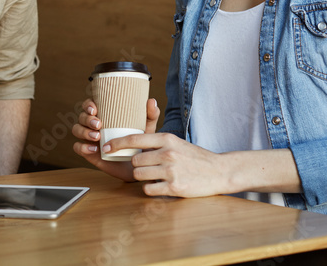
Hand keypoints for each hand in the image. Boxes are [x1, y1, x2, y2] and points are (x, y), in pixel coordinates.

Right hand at [71, 98, 160, 181]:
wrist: (137, 164)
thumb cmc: (139, 141)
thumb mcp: (146, 128)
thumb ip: (150, 115)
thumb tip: (151, 101)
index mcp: (103, 114)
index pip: (89, 104)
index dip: (88, 104)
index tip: (95, 109)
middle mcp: (93, 124)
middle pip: (82, 116)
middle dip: (87, 119)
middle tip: (99, 124)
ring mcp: (89, 138)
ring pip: (77, 129)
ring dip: (84, 131)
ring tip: (97, 136)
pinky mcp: (88, 152)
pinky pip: (77, 147)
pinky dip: (82, 147)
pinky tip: (93, 149)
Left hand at [105, 132, 226, 197]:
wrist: (219, 171)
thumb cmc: (196, 157)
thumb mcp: (176, 142)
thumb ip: (157, 143)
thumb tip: (132, 144)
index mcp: (167, 139)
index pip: (134, 138)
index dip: (117, 144)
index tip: (106, 148)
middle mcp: (167, 153)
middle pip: (135, 160)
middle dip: (137, 165)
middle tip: (147, 167)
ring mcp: (171, 171)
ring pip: (139, 174)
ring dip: (143, 177)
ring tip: (156, 176)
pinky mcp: (174, 187)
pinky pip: (148, 189)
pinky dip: (150, 189)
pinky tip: (160, 186)